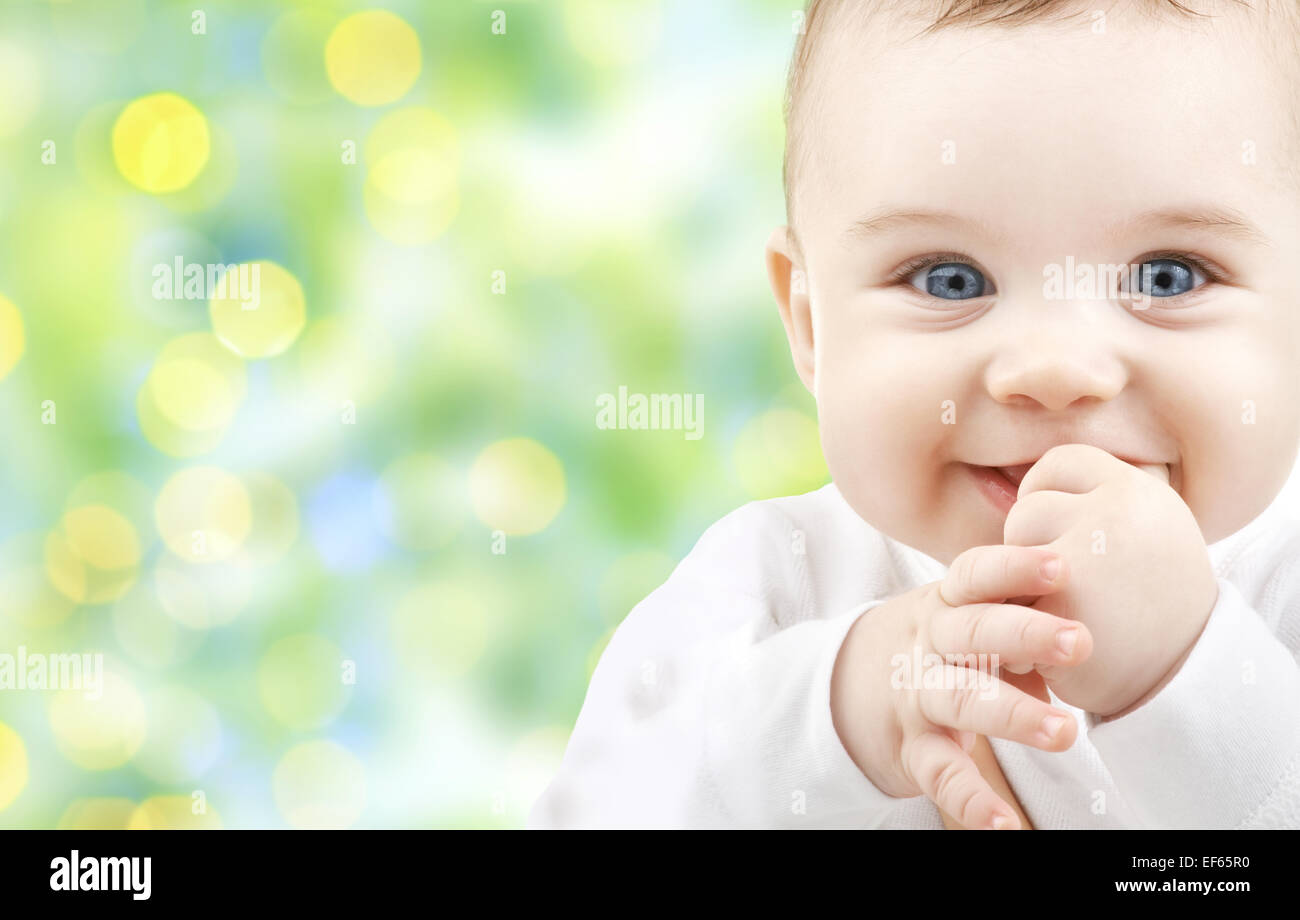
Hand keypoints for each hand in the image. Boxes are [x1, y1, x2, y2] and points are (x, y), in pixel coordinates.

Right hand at [831, 543, 1092, 828]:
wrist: (846, 685)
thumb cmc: (935, 643)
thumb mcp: (962, 615)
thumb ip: (1015, 612)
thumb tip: (1091, 615)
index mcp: (945, 604)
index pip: (974, 576)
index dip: (1013, 568)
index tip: (1060, 566)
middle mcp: (928, 645)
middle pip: (973, 633)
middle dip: (1026, 634)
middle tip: (1080, 642)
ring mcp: (917, 697)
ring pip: (961, 700)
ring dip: (1013, 715)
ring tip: (1065, 732)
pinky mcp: (912, 748)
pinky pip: (941, 773)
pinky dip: (971, 800)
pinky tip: (1004, 823)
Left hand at [1004, 444, 1218, 717]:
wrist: (1186, 678)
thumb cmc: (1156, 601)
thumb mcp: (1148, 529)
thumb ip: (1097, 498)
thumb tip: (1025, 476)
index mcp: (1138, 491)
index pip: (1059, 462)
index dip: (1047, 493)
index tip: (1059, 528)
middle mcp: (1117, 515)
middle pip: (1029, 509)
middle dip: (1035, 546)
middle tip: (1072, 583)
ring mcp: (1086, 559)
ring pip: (1010, 553)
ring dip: (1021, 584)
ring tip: (1068, 609)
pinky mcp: (1059, 607)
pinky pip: (1007, 601)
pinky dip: (1019, 624)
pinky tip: (1055, 642)